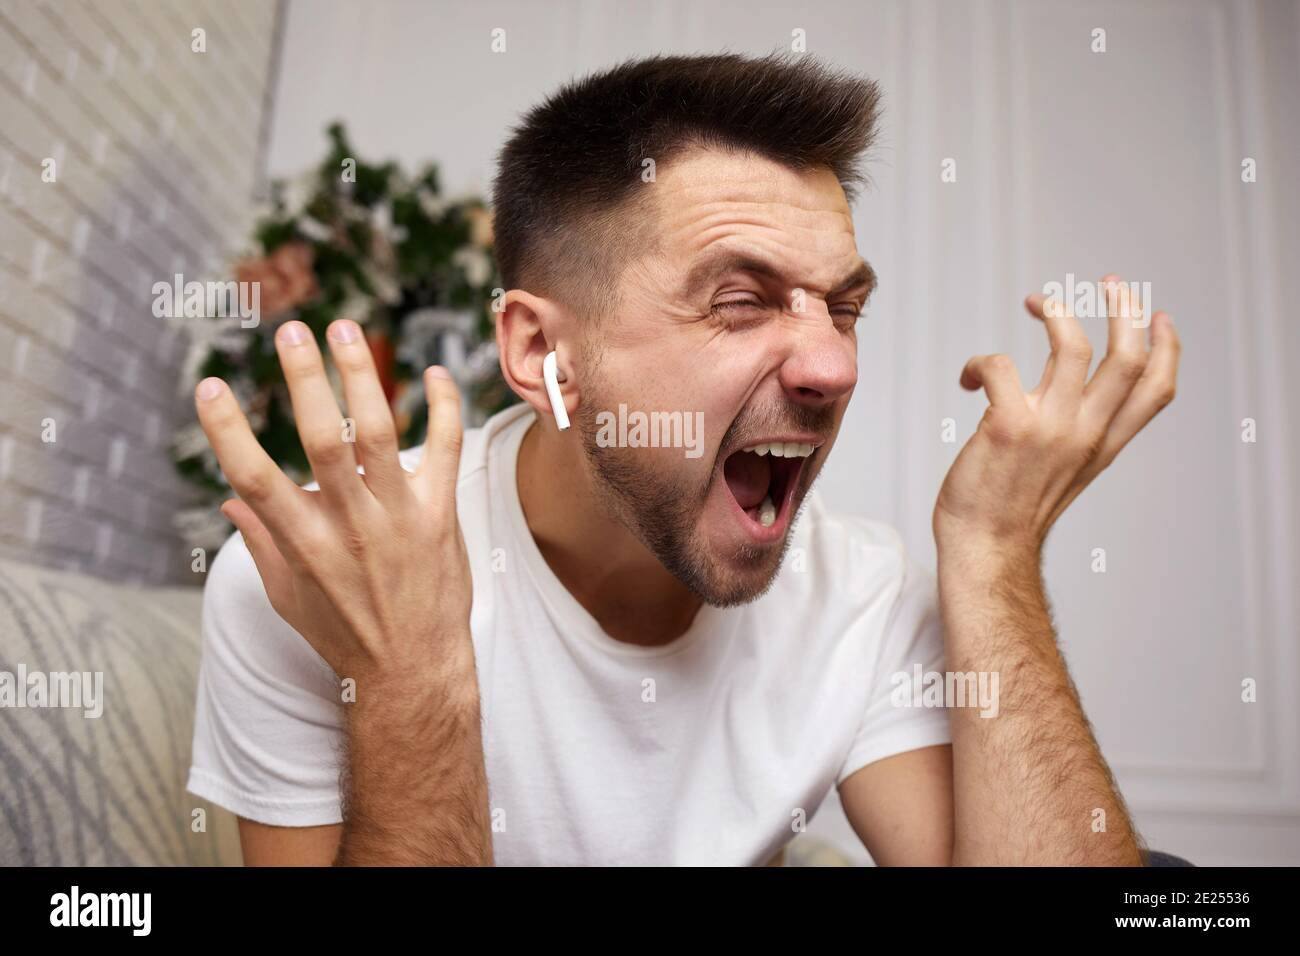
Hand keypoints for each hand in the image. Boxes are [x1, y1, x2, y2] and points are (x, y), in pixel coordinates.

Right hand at [194, 318, 473, 687]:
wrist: (413, 671)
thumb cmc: (344, 634)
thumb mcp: (288, 596)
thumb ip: (261, 543)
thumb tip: (228, 504)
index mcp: (301, 544)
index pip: (253, 479)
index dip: (227, 431)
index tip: (209, 386)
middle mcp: (348, 526)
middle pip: (322, 441)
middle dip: (305, 381)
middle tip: (289, 331)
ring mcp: (397, 518)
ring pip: (380, 435)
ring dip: (362, 377)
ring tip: (345, 329)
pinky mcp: (439, 516)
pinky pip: (445, 452)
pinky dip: (443, 409)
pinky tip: (435, 372)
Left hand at [934, 275, 1180, 557]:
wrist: (984, 550)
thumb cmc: (1009, 512)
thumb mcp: (1060, 471)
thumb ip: (1072, 432)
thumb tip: (1061, 391)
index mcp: (1102, 445)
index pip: (1156, 391)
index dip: (1166, 347)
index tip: (1158, 314)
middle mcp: (1085, 434)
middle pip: (1128, 358)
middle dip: (1125, 308)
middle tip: (1107, 282)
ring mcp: (1049, 429)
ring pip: (1073, 347)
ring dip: (1059, 312)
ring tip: (1038, 301)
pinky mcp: (1007, 426)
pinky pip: (1000, 365)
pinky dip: (979, 362)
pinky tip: (967, 379)